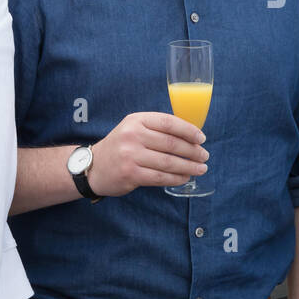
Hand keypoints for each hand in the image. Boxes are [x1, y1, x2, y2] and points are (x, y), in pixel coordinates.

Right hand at [87, 112, 208, 196]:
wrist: (94, 166)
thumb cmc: (121, 146)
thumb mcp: (134, 128)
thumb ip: (156, 129)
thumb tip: (191, 136)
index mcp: (137, 120)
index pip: (169, 122)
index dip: (189, 130)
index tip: (202, 138)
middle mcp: (133, 135)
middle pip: (171, 143)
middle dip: (193, 151)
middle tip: (205, 156)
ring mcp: (131, 155)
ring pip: (168, 162)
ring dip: (189, 166)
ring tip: (200, 168)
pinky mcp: (131, 174)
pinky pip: (160, 177)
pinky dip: (176, 178)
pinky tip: (184, 177)